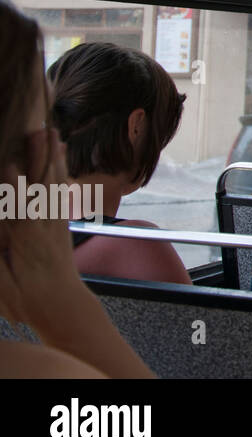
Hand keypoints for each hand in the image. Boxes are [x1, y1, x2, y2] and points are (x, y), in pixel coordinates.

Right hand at [0, 130, 84, 330]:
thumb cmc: (26, 299)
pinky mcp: (60, 221)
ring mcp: (56, 221)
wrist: (62, 305)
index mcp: (29, 242)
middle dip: (41, 159)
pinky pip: (61, 190)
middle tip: (39, 131)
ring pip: (56, 185)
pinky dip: (60, 169)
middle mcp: (46, 226)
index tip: (11, 165)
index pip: (22, 211)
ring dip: (53, 158)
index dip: (15, 189)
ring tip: (52, 133)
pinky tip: (62, 154)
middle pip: (44, 188)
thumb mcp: (3, 286)